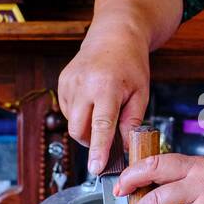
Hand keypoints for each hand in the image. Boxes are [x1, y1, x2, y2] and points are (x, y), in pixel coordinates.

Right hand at [58, 17, 150, 172]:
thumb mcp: (140, 93)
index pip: (100, 126)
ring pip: (72, 123)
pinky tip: (93, 102)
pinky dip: (81, 115)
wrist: (114, 34)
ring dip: (86, 128)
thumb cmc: (131, 63)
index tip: (96, 168)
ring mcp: (69, 83)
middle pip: (79, 130)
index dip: (98, 149)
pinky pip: (68, 111)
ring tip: (104, 111)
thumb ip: (132, 122)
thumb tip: (126, 149)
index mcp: (106, 87)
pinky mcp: (62, 82)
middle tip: (109, 138)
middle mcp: (83, 85)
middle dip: (91, 142)